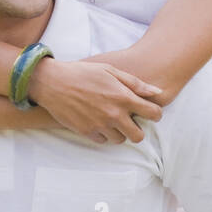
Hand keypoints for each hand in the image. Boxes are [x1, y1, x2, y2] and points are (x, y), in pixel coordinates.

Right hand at [27, 59, 162, 142]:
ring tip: (112, 120)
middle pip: (138, 136)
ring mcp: (100, 125)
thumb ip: (136, 83)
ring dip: (120, 132)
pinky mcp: (86, 132)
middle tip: (131, 121)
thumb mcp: (111, 71)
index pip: (154, 114)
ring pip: (120, 140)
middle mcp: (114, 114)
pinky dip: (103, 134)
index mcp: (123, 97)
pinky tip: (98, 122)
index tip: (150, 111)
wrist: (53, 82)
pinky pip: (103, 141)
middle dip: (138, 129)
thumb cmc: (83, 73)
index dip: (155, 113)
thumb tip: (157, 92)